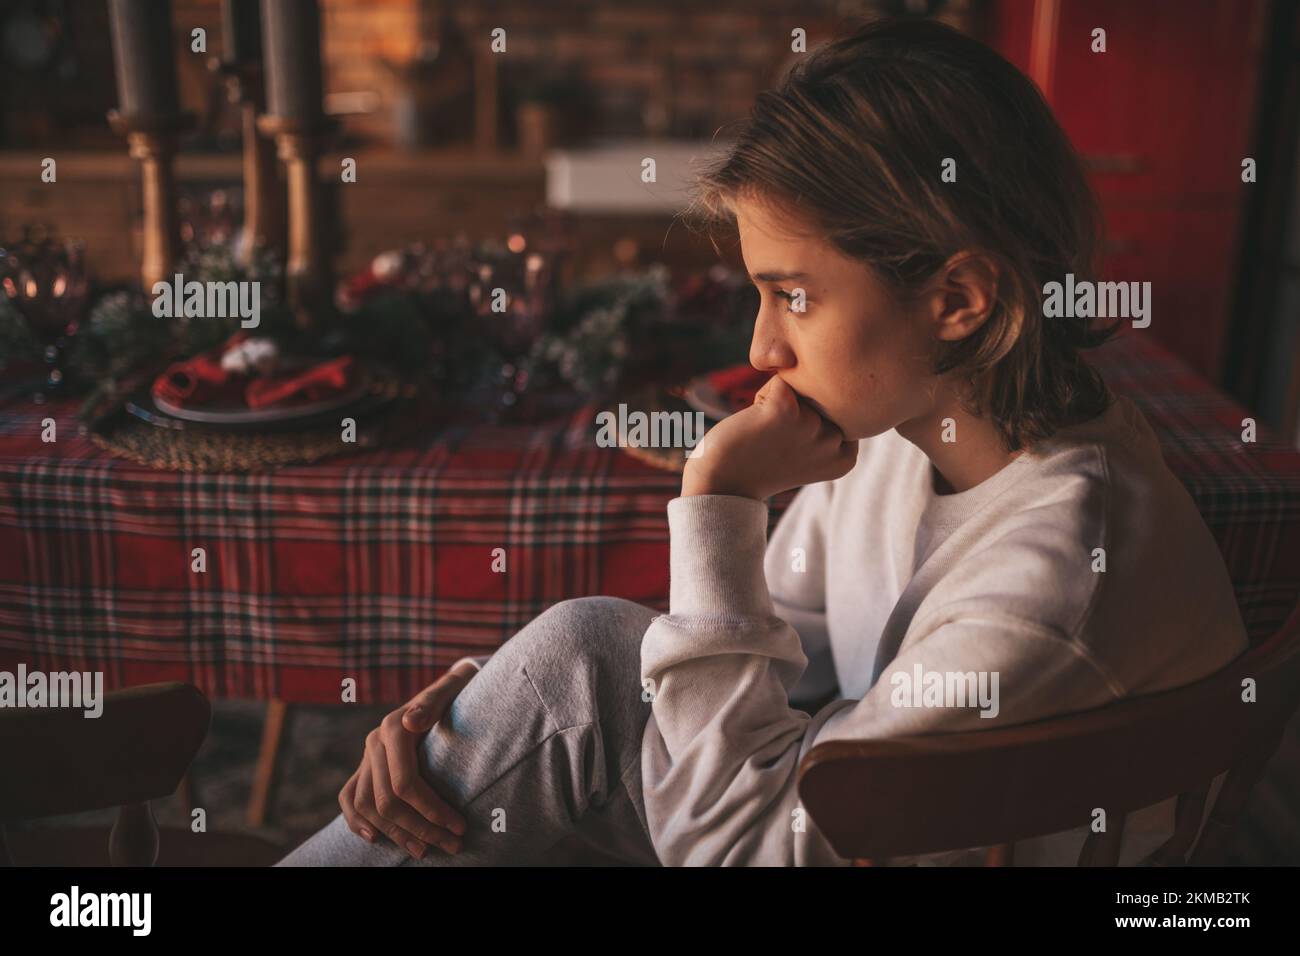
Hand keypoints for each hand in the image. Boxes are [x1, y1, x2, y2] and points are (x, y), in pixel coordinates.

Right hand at [338, 664, 475, 859]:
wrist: (442, 689)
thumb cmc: (452, 694)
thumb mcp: (448, 692)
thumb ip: (431, 703)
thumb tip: (412, 720)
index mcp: (394, 727)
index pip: (406, 783)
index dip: (432, 810)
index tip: (458, 827)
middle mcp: (375, 742)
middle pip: (388, 801)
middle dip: (421, 828)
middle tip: (452, 845)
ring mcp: (367, 756)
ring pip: (369, 806)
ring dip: (395, 834)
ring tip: (424, 850)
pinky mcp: (365, 766)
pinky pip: (350, 797)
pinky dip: (357, 820)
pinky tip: (374, 838)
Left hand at [682, 374, 857, 499]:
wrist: (724, 482)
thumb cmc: (766, 461)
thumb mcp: (814, 449)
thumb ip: (834, 422)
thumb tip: (835, 376)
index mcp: (846, 457)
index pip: (841, 409)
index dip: (815, 420)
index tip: (796, 447)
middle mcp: (833, 443)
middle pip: (824, 395)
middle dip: (800, 408)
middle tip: (778, 441)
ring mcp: (811, 425)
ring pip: (803, 385)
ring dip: (782, 402)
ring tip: (768, 433)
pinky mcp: (785, 409)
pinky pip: (780, 380)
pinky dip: (764, 395)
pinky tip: (758, 422)